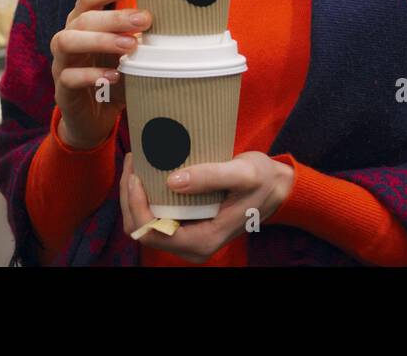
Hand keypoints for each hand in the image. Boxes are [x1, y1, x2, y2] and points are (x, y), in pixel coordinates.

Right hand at [51, 0, 150, 150]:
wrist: (94, 120)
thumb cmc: (114, 77)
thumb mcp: (130, 55)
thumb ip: (143, 37)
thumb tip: (177, 20)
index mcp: (84, 24)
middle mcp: (68, 39)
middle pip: (82, 18)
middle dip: (114, 16)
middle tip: (144, 19)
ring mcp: (61, 64)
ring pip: (67, 41)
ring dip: (101, 40)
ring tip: (130, 46)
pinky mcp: (62, 91)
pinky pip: (69, 77)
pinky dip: (93, 75)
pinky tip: (115, 76)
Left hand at [120, 151, 294, 262]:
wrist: (276, 188)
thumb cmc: (263, 180)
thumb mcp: (243, 173)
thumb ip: (211, 176)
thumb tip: (171, 182)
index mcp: (202, 241)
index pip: (152, 233)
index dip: (136, 206)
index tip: (136, 175)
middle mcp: (191, 245)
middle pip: (142, 230)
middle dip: (130, 197)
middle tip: (133, 161)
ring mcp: (187, 237)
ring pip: (145, 223)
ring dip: (135, 196)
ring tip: (137, 162)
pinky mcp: (187, 225)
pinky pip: (155, 216)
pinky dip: (146, 196)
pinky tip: (147, 171)